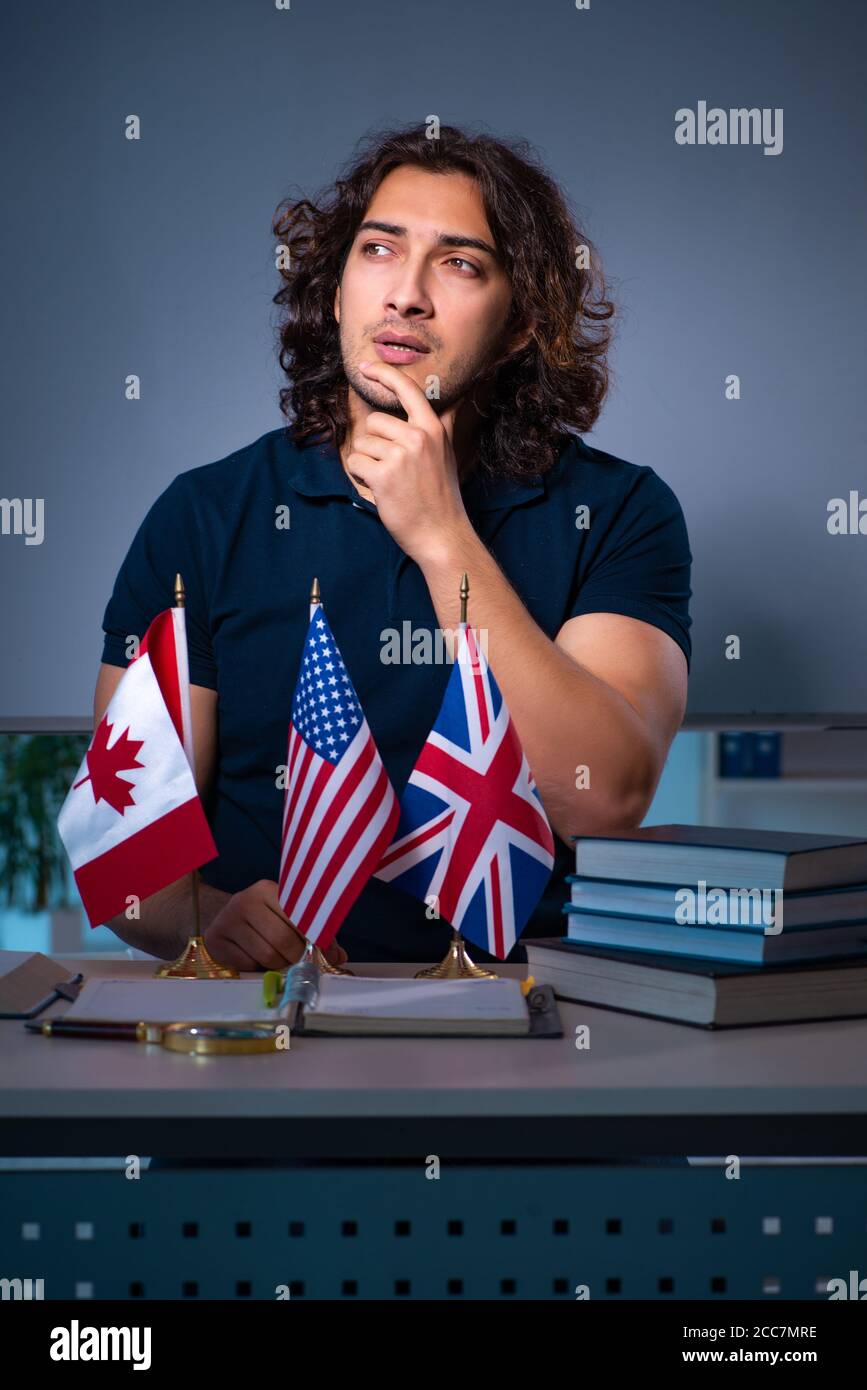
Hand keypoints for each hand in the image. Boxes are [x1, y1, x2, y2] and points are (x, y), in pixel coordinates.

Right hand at [203, 878, 347, 971]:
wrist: (227, 920)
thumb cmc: (267, 920)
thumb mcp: (290, 918)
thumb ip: (316, 933)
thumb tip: (338, 957)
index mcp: (268, 889)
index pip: (298, 916)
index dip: (314, 939)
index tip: (325, 955)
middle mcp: (245, 900)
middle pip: (282, 940)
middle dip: (296, 958)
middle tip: (300, 964)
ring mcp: (227, 919)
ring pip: (266, 956)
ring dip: (278, 966)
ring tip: (280, 962)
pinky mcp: (215, 939)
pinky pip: (247, 965)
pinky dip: (257, 969)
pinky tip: (256, 960)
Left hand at [346, 359, 472, 564]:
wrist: (442, 534)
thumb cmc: (441, 497)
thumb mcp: (445, 454)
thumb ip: (439, 427)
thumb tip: (449, 401)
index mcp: (433, 429)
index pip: (407, 389)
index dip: (384, 373)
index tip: (365, 366)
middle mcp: (418, 436)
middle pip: (375, 421)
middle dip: (376, 444)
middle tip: (395, 470)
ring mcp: (401, 455)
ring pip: (362, 443)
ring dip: (368, 463)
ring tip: (390, 482)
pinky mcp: (384, 475)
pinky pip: (356, 463)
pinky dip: (361, 477)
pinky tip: (381, 490)